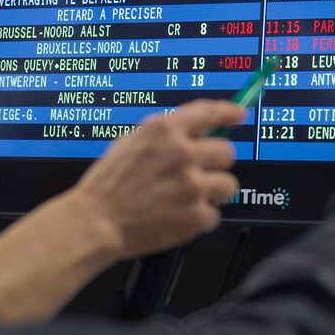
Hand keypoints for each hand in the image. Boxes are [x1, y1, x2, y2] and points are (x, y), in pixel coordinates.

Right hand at [71, 99, 243, 257]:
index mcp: (164, 130)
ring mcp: (192, 185)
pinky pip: (214, 214)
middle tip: (197, 174)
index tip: (239, 115)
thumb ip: (165, 136)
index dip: (228, 113)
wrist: (96, 221)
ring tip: (186, 199)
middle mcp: (182, 153)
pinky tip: (176, 218)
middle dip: (214, 163)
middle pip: (227, 152)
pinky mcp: (196, 215)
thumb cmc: (107, 185)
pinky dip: (198, 219)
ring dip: (212, 192)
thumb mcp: (130, 143)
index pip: (209, 113)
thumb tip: (196, 131)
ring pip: (228, 185)